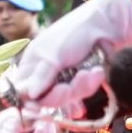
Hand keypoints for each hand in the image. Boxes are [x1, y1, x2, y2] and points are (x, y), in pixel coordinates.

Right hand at [5, 0, 131, 111]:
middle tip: (77, 79)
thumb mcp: (55, 54)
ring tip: (92, 71)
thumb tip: (28, 95)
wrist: (108, 25)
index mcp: (32, 64)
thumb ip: (41, 76)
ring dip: (82, 86)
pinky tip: (97, 71)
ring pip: (67, 98)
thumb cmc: (75, 32)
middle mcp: (46, 74)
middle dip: (64, 92)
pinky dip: (91, 84)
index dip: (31, 101)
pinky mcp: (80, 82)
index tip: (39, 107)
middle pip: (48, 99)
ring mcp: (64, 78)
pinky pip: (82, 94)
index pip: (24, 91)